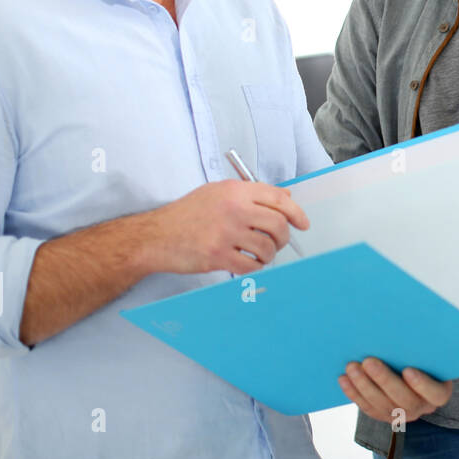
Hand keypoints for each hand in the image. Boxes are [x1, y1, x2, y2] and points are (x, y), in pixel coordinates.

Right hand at [140, 180, 309, 274]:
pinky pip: (251, 266)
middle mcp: (233, 209)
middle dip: (283, 237)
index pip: (278, 198)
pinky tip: (249, 263)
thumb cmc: (187, 214)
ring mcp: (225, 233)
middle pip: (277, 224)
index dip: (296, 212)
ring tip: (261, 254)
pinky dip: (255, 267)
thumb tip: (285, 197)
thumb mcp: (218, 192)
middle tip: (278, 242)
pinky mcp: (217, 256)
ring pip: (267, 247)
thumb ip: (251, 194)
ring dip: (269, 254)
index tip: (302, 223)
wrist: (155, 235)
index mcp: (235, 190)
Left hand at [338, 357, 452, 423]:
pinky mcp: (382, 415)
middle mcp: (421, 407)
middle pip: (403, 399)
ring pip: (381, 405)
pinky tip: (343, 378)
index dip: (422, 384)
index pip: (435, 393)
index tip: (408, 370)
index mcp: (439, 392)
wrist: (412, 373)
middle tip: (368, 361)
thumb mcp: (427, 355)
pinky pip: (367, 407)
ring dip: (364, 385)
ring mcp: (401, 414)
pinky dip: (354, 393)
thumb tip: (403, 322)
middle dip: (384, 380)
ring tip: (352, 366)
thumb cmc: (422, 358)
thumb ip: (420, 348)